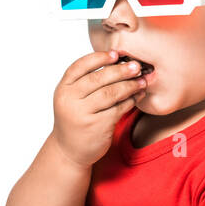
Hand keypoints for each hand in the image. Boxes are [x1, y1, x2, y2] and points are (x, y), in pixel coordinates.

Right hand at [51, 50, 146, 167]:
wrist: (69, 150)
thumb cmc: (75, 119)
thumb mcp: (72, 99)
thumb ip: (86, 82)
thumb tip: (117, 62)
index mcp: (63, 89)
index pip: (80, 66)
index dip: (99, 58)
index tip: (116, 54)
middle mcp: (69, 100)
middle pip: (98, 78)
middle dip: (120, 70)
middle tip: (136, 66)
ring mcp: (82, 113)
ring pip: (111, 93)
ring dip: (129, 85)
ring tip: (141, 81)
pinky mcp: (97, 126)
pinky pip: (118, 108)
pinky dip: (130, 100)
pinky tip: (137, 96)